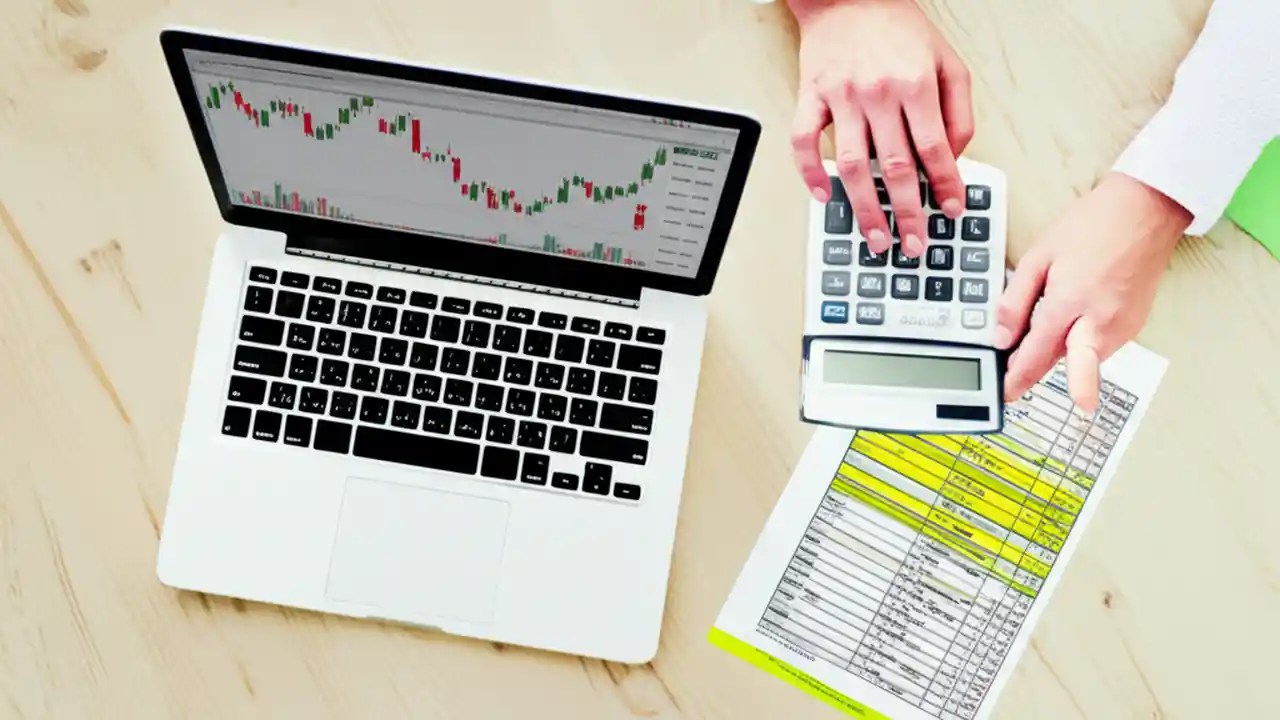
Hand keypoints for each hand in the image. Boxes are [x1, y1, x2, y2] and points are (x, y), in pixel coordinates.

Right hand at [788, 0, 973, 256]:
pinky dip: (810, 174)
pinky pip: (803, 142)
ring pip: (851, 165)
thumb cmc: (898, 29)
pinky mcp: (810, 96)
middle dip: (907, 213)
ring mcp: (841, 97)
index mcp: (916, 85)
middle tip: (913, 245)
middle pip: (894, 167)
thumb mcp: (948, 62)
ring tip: (875, 236)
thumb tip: (951, 158)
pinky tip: (823, 197)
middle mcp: (878, 93)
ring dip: (864, 208)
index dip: (945, 187)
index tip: (950, 213)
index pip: (935, 150)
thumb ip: (957, 112)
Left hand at [996, 173, 1190, 412]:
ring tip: (1048, 324)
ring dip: (1059, 352)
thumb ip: (1016, 300)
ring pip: (1080, 358)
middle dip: (1038, 375)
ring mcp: (1122, 327)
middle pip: (1061, 366)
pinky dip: (1080, 340)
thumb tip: (1001, 336)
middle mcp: (1100, 323)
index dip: (1017, 378)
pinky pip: (1098, 346)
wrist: (1146, 210)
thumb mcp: (1040, 255)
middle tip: (1016, 380)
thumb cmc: (1094, 224)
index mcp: (1071, 303)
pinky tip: (1074, 319)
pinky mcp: (1134, 326)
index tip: (1004, 393)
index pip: (1036, 355)